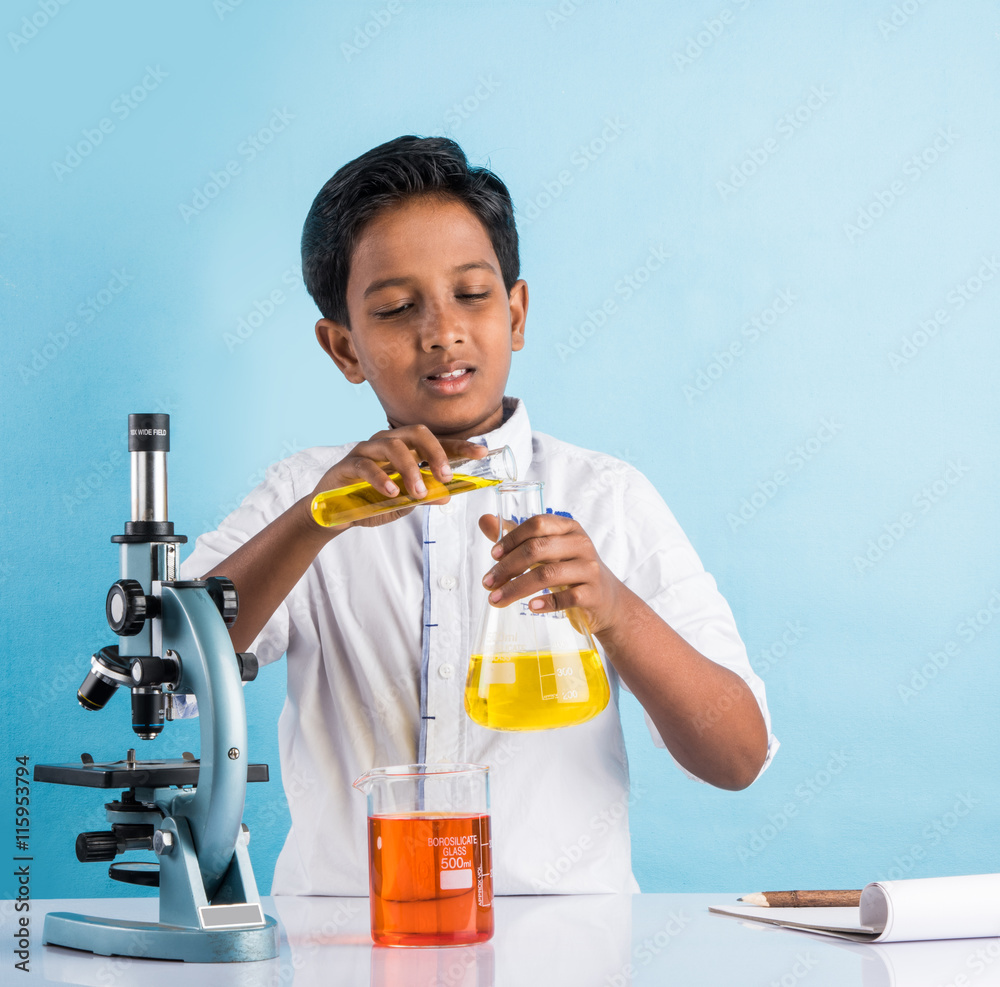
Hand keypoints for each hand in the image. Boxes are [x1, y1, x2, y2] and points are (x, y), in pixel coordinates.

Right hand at [309, 425, 486, 529]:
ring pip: (393, 447)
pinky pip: (366, 465)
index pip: (437, 443)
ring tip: (418, 492)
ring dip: (410, 470)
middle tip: (445, 476)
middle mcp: (388, 443)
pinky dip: (381, 478)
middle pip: (416, 433)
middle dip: (436, 452)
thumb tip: (448, 496)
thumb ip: (424, 497)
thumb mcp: (403, 503)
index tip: (482, 452)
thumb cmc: (371, 501)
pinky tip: (392, 492)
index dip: (460, 446)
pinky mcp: (347, 465)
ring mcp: (366, 451)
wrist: (333, 514)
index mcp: (406, 450)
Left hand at [478, 513, 624, 636]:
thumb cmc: (570, 569)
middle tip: (488, 583)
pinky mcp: (593, 594)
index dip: (512, 538)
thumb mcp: (547, 550)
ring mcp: (589, 569)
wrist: (606, 600)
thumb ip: (516, 536)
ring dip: (517, 588)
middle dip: (508, 567)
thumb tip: (483, 520)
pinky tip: (530, 607)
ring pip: (548, 574)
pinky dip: (546, 603)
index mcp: (568, 528)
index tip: (493, 555)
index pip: (537, 524)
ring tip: (497, 599)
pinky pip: (567, 597)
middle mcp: (581, 544)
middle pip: (538, 549)